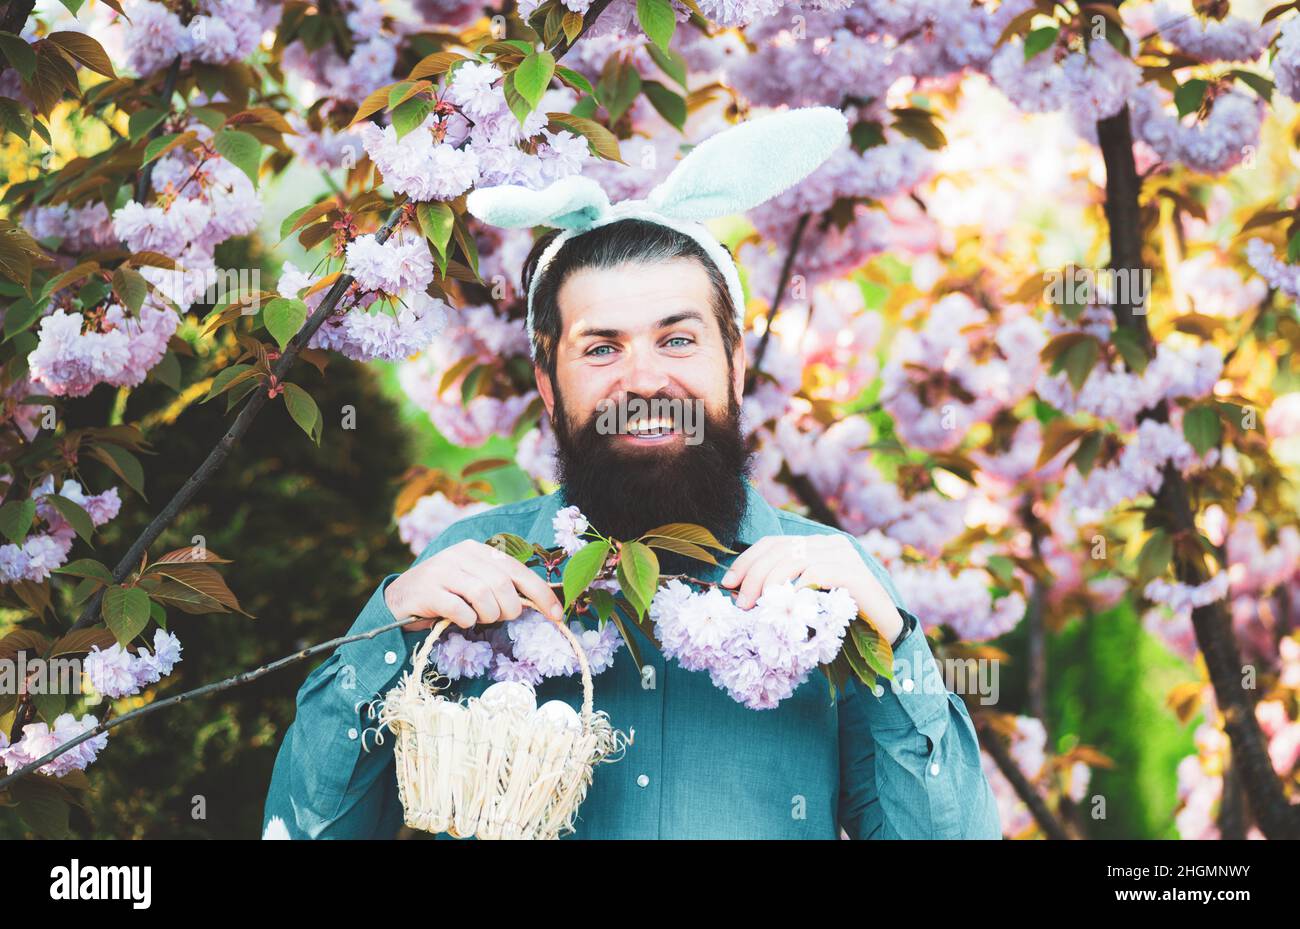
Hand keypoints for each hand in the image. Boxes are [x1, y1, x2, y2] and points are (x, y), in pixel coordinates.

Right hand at [384, 539, 565, 631]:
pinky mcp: (427, 590)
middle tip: (498, 617)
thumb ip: (503, 586)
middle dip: (508, 609)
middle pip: (502, 584)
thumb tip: (543, 600)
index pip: (517, 569)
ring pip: (483, 596)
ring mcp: (442, 570)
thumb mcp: (475, 582)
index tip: (557, 615)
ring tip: (478, 618)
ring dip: (488, 616)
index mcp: (478, 550)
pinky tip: (460, 619)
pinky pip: (460, 610)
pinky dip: (466, 620)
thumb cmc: (447, 593)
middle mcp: (461, 554)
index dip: (541, 593)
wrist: (401, 598)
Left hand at [719, 535, 903, 642]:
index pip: (773, 543)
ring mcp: (844, 556)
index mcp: (815, 545)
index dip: (747, 560)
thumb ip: (782, 589)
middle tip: (740, 603)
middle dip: (753, 576)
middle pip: (780, 550)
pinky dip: (797, 588)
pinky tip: (787, 605)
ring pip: (795, 560)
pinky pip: (818, 574)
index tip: (728, 583)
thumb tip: (740, 594)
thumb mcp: (804, 599)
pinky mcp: (855, 573)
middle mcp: (829, 543)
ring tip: (758, 608)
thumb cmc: (838, 619)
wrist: (884, 634)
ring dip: (770, 584)